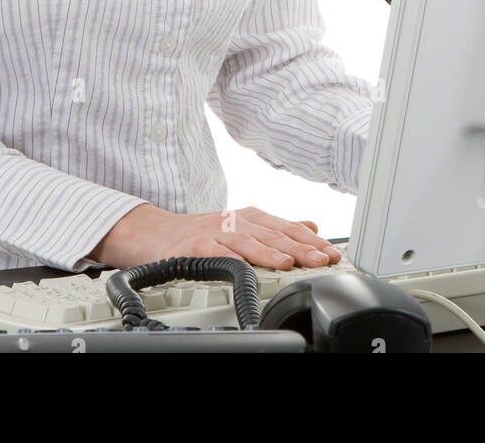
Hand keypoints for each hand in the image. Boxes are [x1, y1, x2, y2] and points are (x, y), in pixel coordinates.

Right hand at [87, 204, 343, 270]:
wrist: (151, 234)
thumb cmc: (197, 234)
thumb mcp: (241, 227)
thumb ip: (276, 228)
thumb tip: (311, 226)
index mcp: (250, 217)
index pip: (287, 227)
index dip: (311, 240)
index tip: (333, 253)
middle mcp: (235, 221)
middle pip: (273, 233)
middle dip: (300, 247)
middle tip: (323, 258)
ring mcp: (214, 232)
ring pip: (247, 241)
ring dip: (271, 251)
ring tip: (290, 262)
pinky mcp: (193, 245)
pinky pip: (215, 252)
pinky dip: (231, 258)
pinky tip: (245, 266)